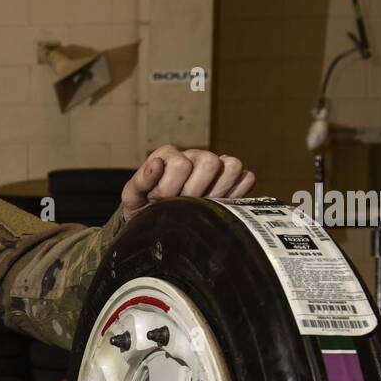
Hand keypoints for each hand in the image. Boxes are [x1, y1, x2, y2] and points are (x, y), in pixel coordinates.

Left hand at [121, 146, 254, 215]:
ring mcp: (215, 166)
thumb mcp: (133, 197)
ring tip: (198, 206)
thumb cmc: (144, 209)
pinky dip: (236, 194)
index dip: (167, 190)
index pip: (180, 165)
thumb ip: (140, 181)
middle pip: (209, 162)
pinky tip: (216, 206)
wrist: (156, 225)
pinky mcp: (233, 181)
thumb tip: (156, 164)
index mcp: (168, 155)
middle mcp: (193, 155)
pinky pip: (247, 178)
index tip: (157, 202)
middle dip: (193, 191)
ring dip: (216, 192)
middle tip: (180, 205)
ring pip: (232, 166)